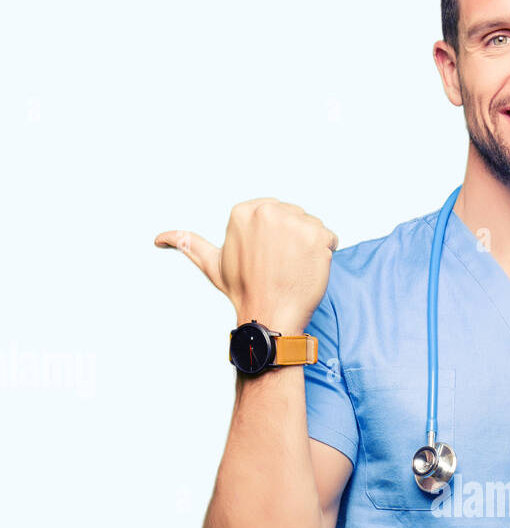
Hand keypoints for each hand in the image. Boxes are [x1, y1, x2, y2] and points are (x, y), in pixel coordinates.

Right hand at [154, 198, 338, 330]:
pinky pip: (331, 238)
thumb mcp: (213, 265)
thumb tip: (160, 238)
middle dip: (293, 240)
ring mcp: (293, 222)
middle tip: (280, 267)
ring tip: (292, 269)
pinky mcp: (316, 236)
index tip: (266, 259)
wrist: (269, 317)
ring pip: (313, 227)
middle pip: (295, 217)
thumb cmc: (244, 292)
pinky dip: (325, 255)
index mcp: (242, 211)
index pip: (274, 213)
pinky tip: (308, 270)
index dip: (275, 238)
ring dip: (309, 248)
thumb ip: (189, 244)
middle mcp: (267, 211)